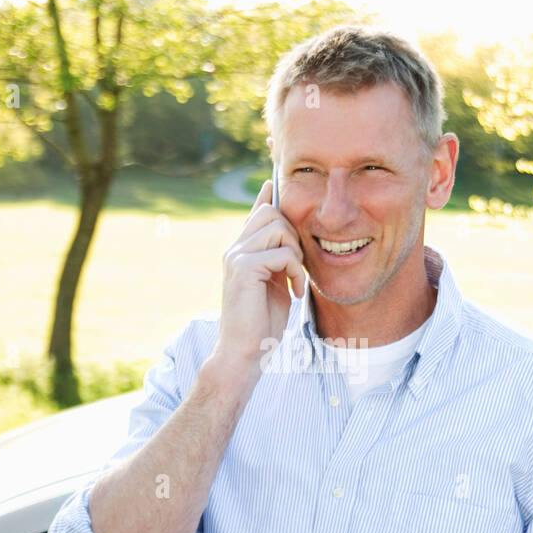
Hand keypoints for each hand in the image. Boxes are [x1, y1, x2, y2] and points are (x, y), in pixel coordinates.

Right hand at [212, 179, 305, 379]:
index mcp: (241, 250)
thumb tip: (291, 237)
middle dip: (294, 234)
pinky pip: (282, 252)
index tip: (277, 179)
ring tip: (295, 279)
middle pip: (271, 211)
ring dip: (295, 252)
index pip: (258, 210)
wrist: (245, 353)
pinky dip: (295, 271)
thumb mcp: (275, 283)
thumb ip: (279, 258)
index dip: (270, 192)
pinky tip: (293, 291)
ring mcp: (235, 256)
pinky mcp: (243, 268)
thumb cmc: (263, 324)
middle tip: (297, 267)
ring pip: (277, 226)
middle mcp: (234, 248)